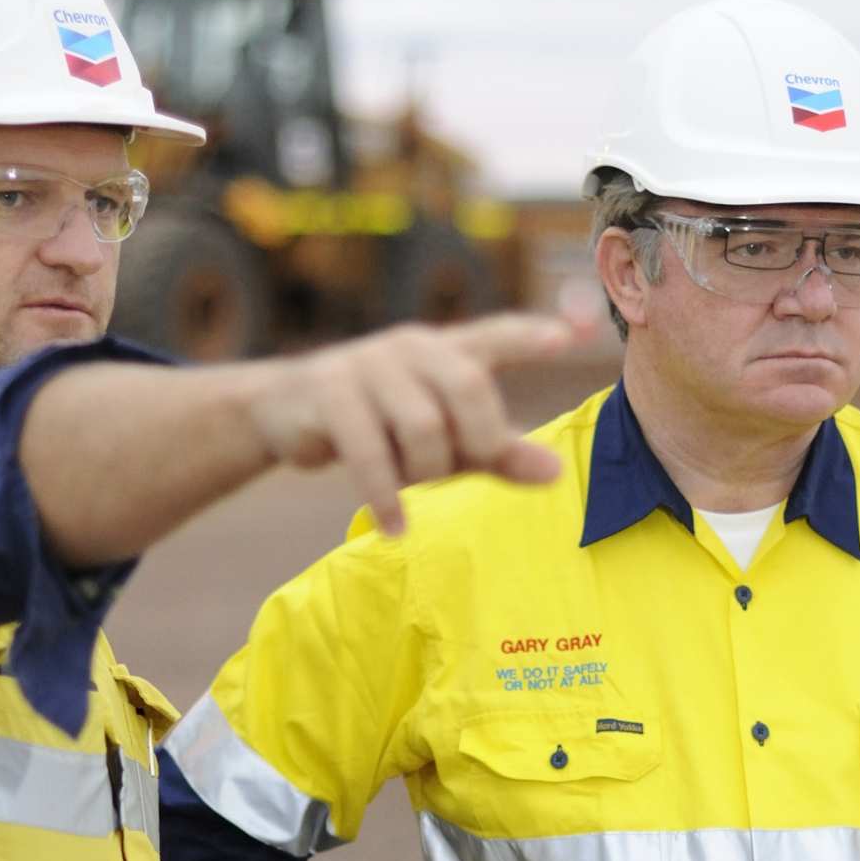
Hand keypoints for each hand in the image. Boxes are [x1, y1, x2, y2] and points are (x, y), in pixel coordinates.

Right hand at [243, 314, 580, 536]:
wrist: (283, 410)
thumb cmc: (378, 422)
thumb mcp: (442, 436)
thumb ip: (496, 451)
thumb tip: (555, 472)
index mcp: (446, 349)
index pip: (497, 335)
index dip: (532, 336)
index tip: (575, 335)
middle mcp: (412, 346)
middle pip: (469, 388)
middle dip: (476, 440)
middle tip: (462, 469)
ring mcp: (368, 365)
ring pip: (422, 426)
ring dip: (425, 471)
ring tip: (413, 488)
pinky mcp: (329, 393)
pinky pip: (369, 452)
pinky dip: (385, 495)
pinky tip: (394, 525)